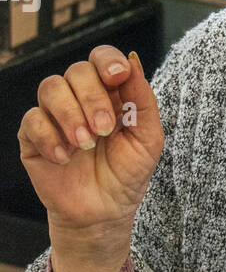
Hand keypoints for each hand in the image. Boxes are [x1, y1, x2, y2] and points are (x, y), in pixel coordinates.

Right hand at [18, 46, 163, 243]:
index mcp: (110, 94)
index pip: (101, 58)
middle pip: (77, 71)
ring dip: (70, 114)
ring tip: (85, 144)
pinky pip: (32, 120)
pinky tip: (64, 158)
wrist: (104, 213)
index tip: (117, 77)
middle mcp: (80, 98)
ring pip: (51, 87)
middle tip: (104, 131)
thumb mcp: (148, 139)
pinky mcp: (33, 137)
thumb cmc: (127, 175)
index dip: (107, 60)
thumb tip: (132, 60)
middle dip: (92, 98)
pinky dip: (50, 137)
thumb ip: (142, 100)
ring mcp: (55, 116)